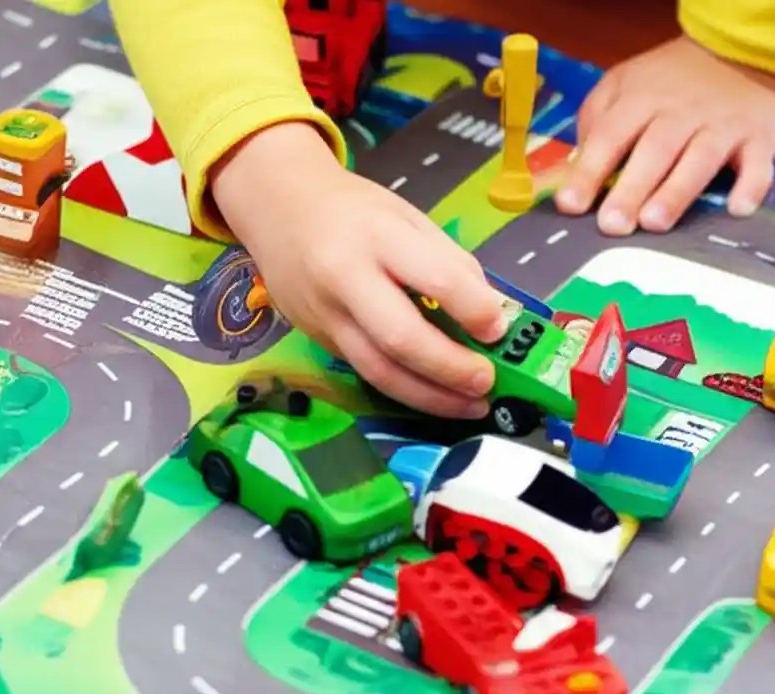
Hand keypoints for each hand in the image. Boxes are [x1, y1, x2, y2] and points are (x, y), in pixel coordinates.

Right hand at [211, 122, 507, 417]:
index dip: (474, 310)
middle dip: (451, 368)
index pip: (435, 279)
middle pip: (401, 338)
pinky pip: (365, 370)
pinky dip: (405, 388)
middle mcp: (345, 279)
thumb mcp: (407, 216)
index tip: (498, 329)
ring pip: (378, 371)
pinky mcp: (317, 339)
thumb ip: (448, 261)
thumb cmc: (352, 210)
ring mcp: (325, 315)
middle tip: (487, 381)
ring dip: (430, 397)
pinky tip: (435, 393)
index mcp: (378, 236)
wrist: (276, 207)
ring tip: (470, 405)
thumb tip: (488, 315)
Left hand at [556, 35, 774, 234]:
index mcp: (640, 100)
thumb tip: (574, 171)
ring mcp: (722, 126)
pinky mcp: (759, 138)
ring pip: (699, 159)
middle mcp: (680, 113)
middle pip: (654, 151)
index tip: (570, 204)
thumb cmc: (667, 82)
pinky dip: (751, 186)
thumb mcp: (622, 86)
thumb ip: (596, 124)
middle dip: (631, 189)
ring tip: (654, 223)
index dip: (589, 170)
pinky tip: (738, 209)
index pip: (610, 136)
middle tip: (612, 225)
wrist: (738, 52)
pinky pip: (758, 164)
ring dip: (677, 192)